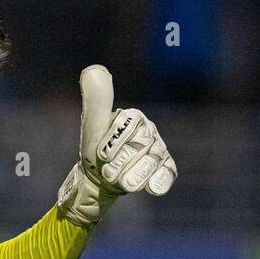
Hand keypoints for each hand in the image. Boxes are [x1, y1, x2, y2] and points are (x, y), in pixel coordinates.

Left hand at [57, 65, 176, 225]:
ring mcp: (158, 151)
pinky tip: (151, 189)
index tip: (100, 156)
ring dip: (134, 176)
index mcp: (135, 118)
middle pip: (143, 146)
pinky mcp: (163, 171)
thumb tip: (94, 69)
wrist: (98, 182)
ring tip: (120, 182)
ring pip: (153, 162)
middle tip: (107, 172)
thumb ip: (96, 100)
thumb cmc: (95, 152)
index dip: (114, 145)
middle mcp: (150, 132)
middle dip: (121, 163)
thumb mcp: (92, 125)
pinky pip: (167, 174)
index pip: (130, 126)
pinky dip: (160, 181)